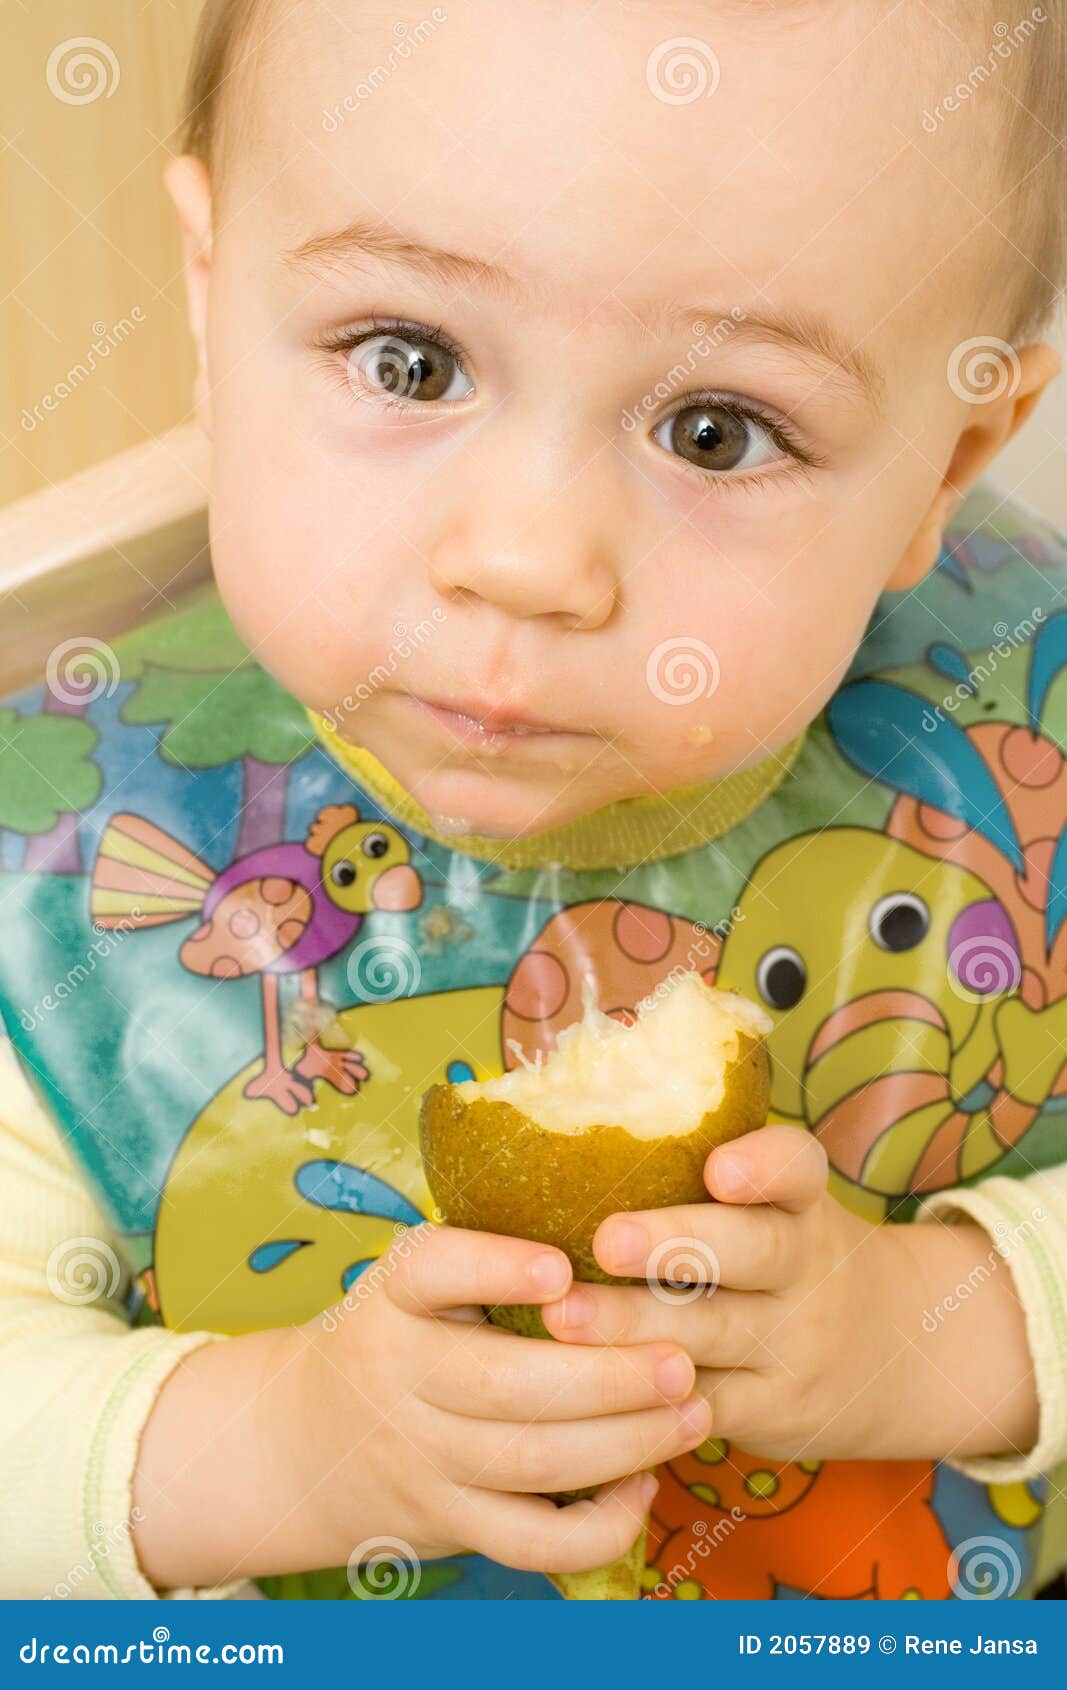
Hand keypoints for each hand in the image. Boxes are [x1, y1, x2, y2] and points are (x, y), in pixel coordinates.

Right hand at [134, 1223, 710, 1588]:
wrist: (307, 1440)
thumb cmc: (402, 1333)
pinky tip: (642, 1487)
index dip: (493, 1268)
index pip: (430, 1270)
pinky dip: (598, 1525)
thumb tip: (628, 1215)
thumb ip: (490, 1252)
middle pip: (504, 1383)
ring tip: (693, 1411)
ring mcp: (422, 1457)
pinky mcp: (449, 1524)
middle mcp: (399, 1374)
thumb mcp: (417, 1280)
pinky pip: (531, 1541)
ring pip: (532, 1462)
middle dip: (607, 1375)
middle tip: (682, 1358)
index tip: (561, 1268)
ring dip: (627, 1442)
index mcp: (396, 1295)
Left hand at [541, 1125, 1038, 1463]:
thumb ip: (697, 1164)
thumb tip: (562, 1107)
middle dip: (673, 1244)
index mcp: (800, 1201)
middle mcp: (805, 1266)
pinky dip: (647, 1395)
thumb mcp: (776, 1203)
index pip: (796, 1168)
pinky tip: (589, 1387)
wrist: (891, 1348)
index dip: (762, 1166)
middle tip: (607, 1239)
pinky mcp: (771, 1408)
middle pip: (750, 1251)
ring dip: (632, 1323)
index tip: (719, 1168)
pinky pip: (704, 1404)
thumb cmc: (782, 1250)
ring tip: (562, 1314)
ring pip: (711, 1330)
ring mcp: (792, 1342)